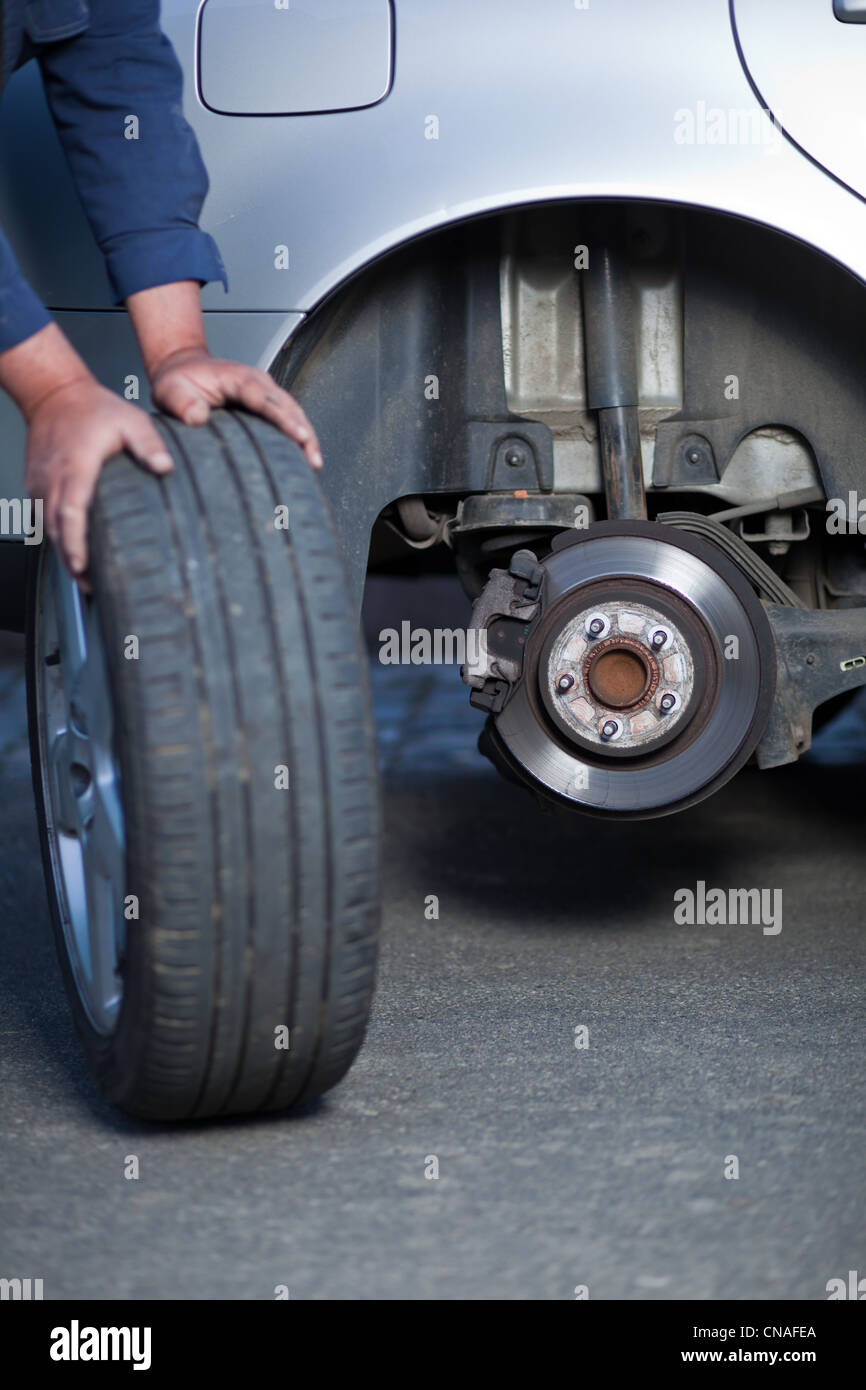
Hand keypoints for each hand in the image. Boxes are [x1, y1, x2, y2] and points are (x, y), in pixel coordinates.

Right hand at [25, 377, 173, 582]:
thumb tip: (166, 466)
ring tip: (85, 578)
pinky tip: (72, 552)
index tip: (83, 567)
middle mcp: (53, 478)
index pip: (70, 511)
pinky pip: (43, 519)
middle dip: (71, 561)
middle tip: (91, 587)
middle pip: (56, 530)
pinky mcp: (36, 486)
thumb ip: (148, 443)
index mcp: (76, 466)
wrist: (54, 394)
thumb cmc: (91, 408)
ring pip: (47, 528)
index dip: (75, 543)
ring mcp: (40, 483)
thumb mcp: (129, 419)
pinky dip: (56, 538)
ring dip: (63, 553)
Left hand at [149, 347, 321, 469]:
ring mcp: (266, 392)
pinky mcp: (267, 404)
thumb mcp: (170, 390)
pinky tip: (305, 457)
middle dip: (304, 431)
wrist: (182, 367)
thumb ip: (182, 402)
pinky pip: (288, 418)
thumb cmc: (178, 381)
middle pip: (288, 406)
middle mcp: (258, 382)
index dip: (283, 418)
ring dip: (307, 436)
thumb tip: (198, 417)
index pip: (265, 399)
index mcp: (238, 378)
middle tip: (314, 458)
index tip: (299, 435)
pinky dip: (299, 436)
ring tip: (315, 462)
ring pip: (294, 412)